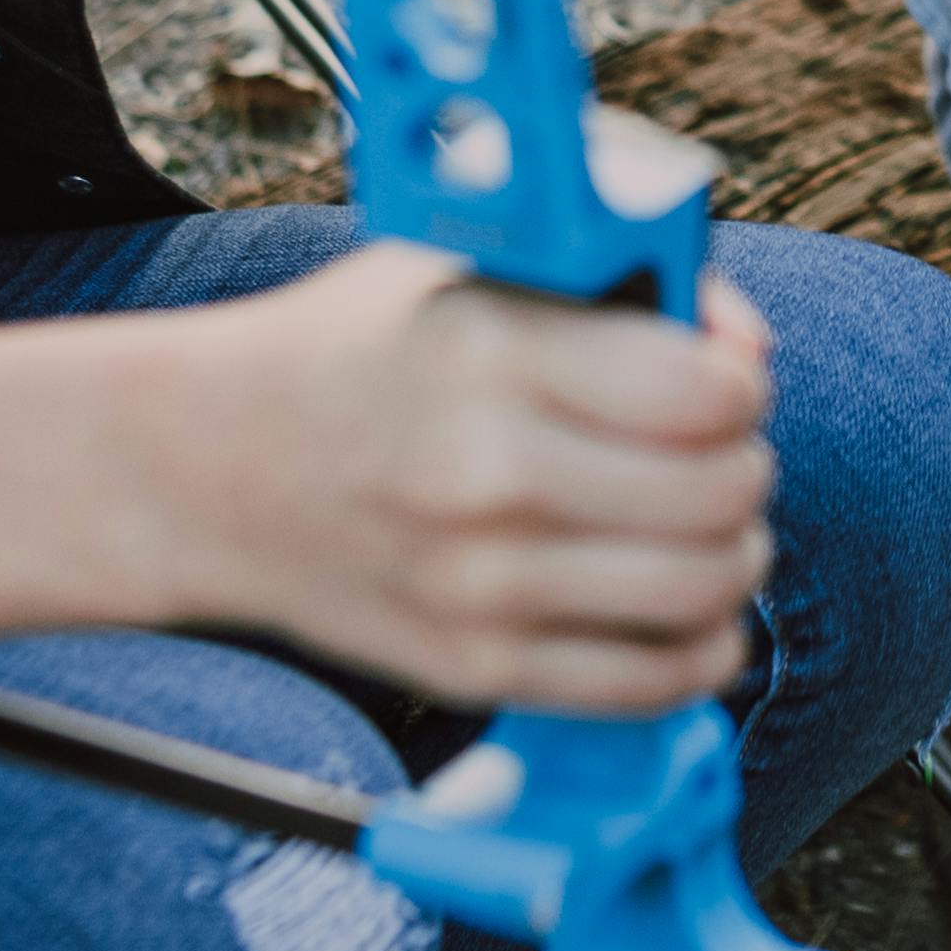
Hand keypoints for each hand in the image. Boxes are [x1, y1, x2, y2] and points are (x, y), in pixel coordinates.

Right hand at [0, 247, 783, 698]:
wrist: (204, 469)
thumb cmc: (356, 352)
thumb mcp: (462, 269)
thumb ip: (605, 289)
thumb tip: (738, 345)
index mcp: (492, 356)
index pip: (706, 390)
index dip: (742, 376)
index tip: (724, 371)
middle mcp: (490, 477)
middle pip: (723, 492)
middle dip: (746, 461)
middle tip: (718, 446)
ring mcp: (482, 587)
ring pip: (707, 589)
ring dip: (737, 551)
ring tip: (707, 522)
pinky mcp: (474, 668)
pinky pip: (653, 681)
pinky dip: (700, 646)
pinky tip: (682, 605)